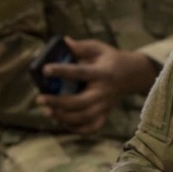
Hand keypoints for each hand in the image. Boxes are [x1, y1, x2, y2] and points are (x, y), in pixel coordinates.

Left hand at [36, 37, 158, 134]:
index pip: (80, 72)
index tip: (45, 69)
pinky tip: (62, 122)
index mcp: (102, 73)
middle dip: (58, 102)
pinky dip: (77, 129)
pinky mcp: (105, 114)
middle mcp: (104, 92)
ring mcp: (105, 106)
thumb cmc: (110, 60)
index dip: (62, 71)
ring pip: (84, 117)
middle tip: (40, 99)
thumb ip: (82, 46)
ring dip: (63, 117)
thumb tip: (64, 42)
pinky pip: (92, 127)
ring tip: (47, 111)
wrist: (133, 75)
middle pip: (80, 102)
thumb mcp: (99, 48)